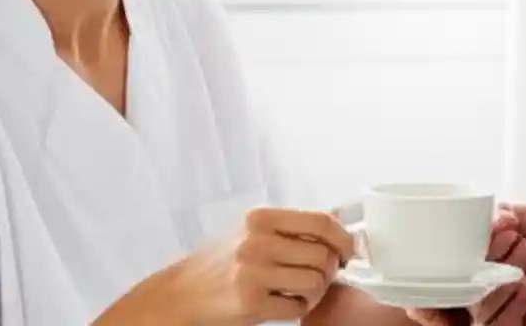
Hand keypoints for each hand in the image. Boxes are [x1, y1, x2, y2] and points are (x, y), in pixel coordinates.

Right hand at [94, 208, 354, 324]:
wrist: (179, 295)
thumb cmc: (220, 262)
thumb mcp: (250, 230)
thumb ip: (291, 225)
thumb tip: (340, 216)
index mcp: (260, 218)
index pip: (321, 221)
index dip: (343, 238)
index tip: (347, 251)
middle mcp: (256, 242)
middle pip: (324, 255)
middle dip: (330, 269)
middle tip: (322, 275)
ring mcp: (252, 274)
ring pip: (316, 281)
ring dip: (317, 291)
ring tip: (301, 290)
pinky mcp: (251, 304)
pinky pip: (299, 307)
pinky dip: (300, 308)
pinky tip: (286, 303)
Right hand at [408, 204, 525, 325]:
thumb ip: (522, 215)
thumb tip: (496, 213)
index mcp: (490, 261)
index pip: (455, 262)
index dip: (447, 253)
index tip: (463, 233)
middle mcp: (489, 289)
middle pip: (460, 282)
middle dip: (478, 256)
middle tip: (507, 236)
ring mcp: (500, 314)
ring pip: (478, 303)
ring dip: (498, 275)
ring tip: (524, 252)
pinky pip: (497, 324)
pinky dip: (509, 302)